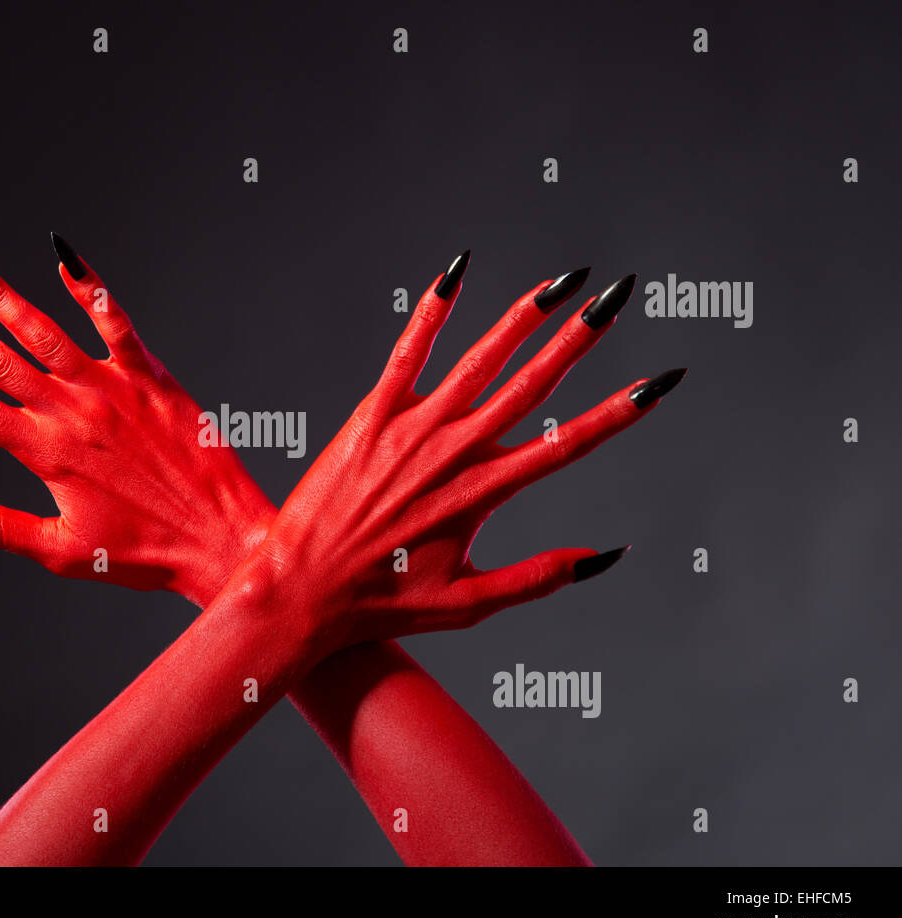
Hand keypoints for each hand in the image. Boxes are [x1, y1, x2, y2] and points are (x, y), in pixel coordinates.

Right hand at [0, 236, 272, 604]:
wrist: (222, 539)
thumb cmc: (144, 554)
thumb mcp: (60, 551)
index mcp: (44, 453)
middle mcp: (71, 413)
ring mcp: (111, 388)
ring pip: (41, 331)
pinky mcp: (151, 376)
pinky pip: (115, 321)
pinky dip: (87, 286)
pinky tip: (61, 254)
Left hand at [247, 265, 683, 656]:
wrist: (300, 591)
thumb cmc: (383, 604)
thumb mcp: (470, 603)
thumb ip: (540, 578)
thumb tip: (605, 556)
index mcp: (485, 494)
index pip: (567, 444)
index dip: (618, 413)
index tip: (657, 383)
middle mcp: (455, 452)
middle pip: (531, 386)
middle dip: (579, 339)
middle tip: (617, 298)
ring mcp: (411, 429)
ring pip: (479, 361)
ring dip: (523, 318)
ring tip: (560, 283)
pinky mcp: (370, 416)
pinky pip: (406, 353)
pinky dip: (432, 312)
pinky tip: (455, 273)